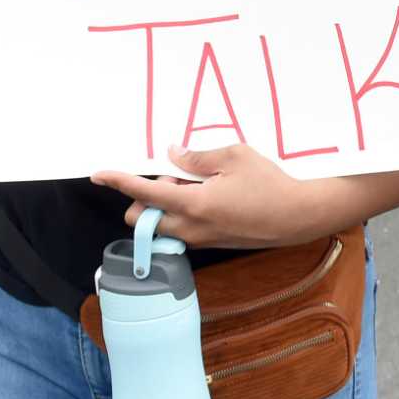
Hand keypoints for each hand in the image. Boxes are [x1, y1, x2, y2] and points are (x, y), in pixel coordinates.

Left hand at [91, 144, 333, 250]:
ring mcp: (201, 240)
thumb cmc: (270, 183)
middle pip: (142, 219)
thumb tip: (174, 155)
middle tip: (170, 177)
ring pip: (161, 226)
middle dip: (143, 198)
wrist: (299, 216)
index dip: (118, 181)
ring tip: (192, 185)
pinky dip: (180, 214)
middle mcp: (191, 228)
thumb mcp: (234, 156)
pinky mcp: (212, 244)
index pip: (142, 192)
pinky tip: (206, 196)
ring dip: (163, 207)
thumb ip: (197, 157)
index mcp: (193, 204)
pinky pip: (180, 231)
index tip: (99, 174)